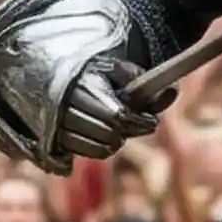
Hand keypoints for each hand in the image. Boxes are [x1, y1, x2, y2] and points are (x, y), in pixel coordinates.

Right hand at [57, 56, 176, 159]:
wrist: (55, 71)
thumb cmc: (95, 71)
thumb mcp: (119, 68)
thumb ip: (146, 80)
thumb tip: (171, 92)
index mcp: (85, 86)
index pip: (118, 115)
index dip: (138, 121)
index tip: (151, 120)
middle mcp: (65, 107)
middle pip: (109, 134)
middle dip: (127, 131)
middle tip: (137, 123)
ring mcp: (54, 125)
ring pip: (97, 148)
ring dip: (113, 142)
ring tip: (118, 127)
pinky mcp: (50, 139)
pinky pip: (81, 153)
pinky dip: (97, 148)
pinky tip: (102, 135)